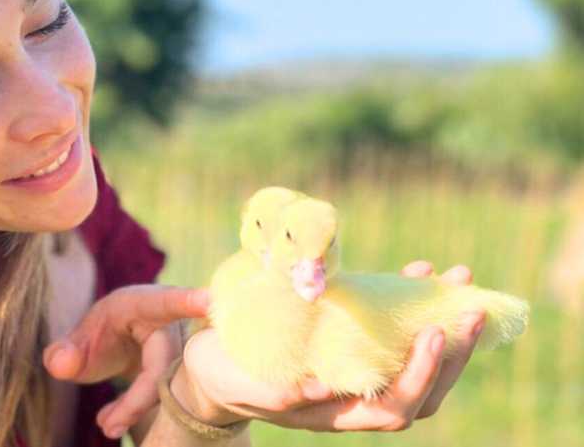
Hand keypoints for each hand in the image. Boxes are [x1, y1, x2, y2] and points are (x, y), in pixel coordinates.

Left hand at [42, 284, 207, 438]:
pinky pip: (172, 394)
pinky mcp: (186, 370)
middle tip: (107, 427)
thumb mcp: (78, 341)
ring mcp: (184, 347)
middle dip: (137, 399)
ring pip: (170, 383)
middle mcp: (171, 322)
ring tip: (106, 426)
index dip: (187, 302)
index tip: (210, 300)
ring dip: (136, 408)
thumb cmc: (104, 334)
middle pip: (164, 362)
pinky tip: (113, 421)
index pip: (166, 302)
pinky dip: (140, 411)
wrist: (123, 342)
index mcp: (142, 303)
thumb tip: (60, 364)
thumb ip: (64, 351)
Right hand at [172, 261, 484, 431]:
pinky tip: (418, 269)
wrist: (212, 364)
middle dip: (452, 351)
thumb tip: (315, 390)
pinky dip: (412, 302)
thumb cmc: (223, 372)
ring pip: (414, 357)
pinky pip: (393, 330)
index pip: (393, 407)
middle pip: (421, 388)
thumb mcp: (239, 379)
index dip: (421, 375)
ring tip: (458, 277)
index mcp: (331, 412)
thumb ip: (275, 389)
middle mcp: (352, 396)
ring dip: (444, 323)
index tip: (433, 332)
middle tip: (470, 307)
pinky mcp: (349, 342)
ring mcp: (355, 369)